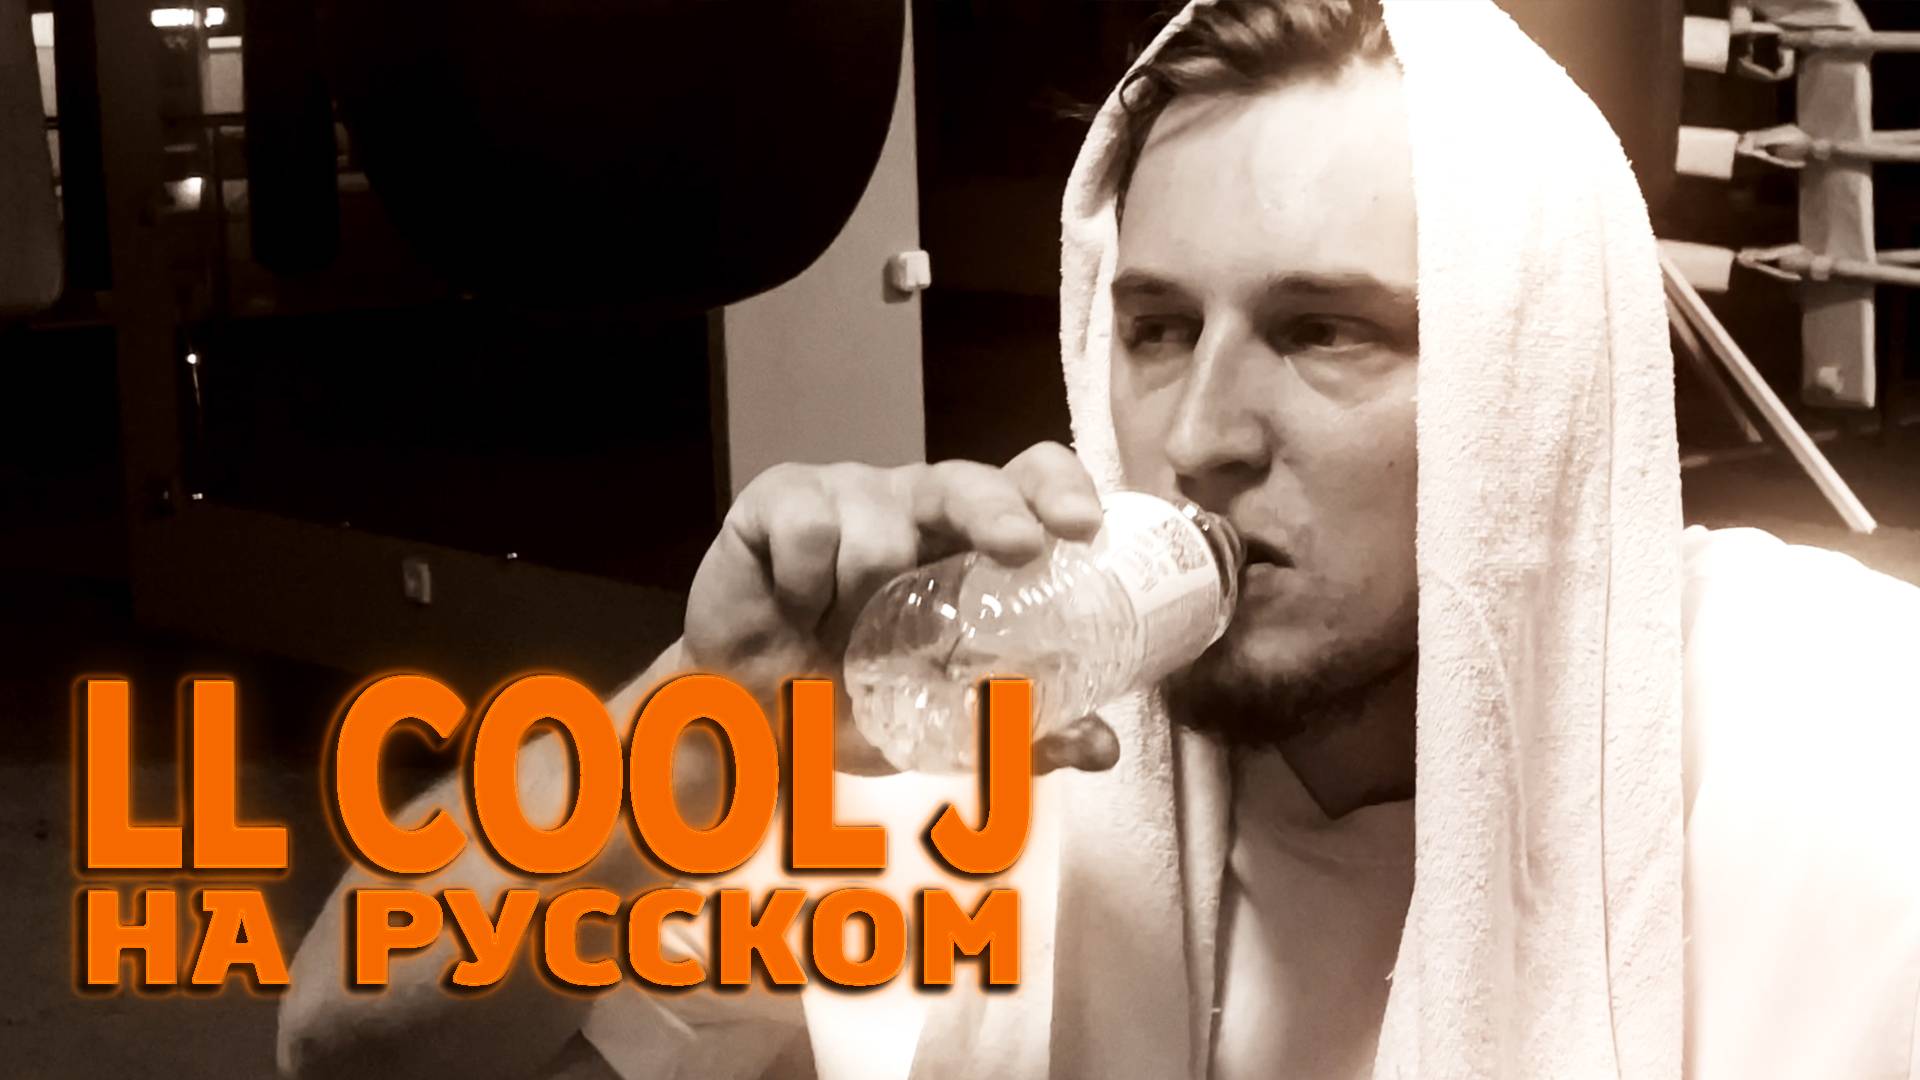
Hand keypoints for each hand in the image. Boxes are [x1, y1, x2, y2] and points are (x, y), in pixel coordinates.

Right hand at [683, 442, 1119, 773]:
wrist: (744, 719)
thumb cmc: (851, 703)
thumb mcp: (940, 729)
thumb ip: (1018, 733)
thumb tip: (1101, 747)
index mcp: (969, 542)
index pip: (1029, 480)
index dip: (1059, 488)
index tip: (1083, 528)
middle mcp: (915, 504)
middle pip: (966, 480)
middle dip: (997, 511)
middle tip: (1017, 550)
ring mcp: (846, 494)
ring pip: (877, 524)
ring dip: (861, 598)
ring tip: (838, 633)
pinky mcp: (779, 499)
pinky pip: (807, 530)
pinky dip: (804, 585)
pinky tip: (795, 610)